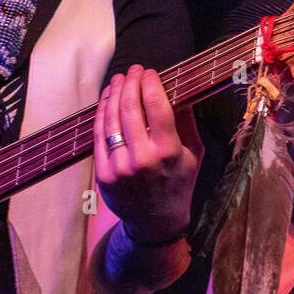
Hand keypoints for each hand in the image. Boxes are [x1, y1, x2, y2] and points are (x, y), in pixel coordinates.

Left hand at [93, 65, 200, 242]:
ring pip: (111, 120)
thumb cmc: (179, 184)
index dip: (150, 83)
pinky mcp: (103, 173)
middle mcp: (142, 158)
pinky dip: (101, 115)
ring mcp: (119, 167)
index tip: (149, 72)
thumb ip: (187, 122)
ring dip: (113, 95)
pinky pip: (99, 137)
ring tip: (117, 81)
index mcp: (168, 152)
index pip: (156, 106)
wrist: (155, 222)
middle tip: (133, 71)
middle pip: (130, 108)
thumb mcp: (194, 154)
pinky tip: (106, 102)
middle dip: (130, 83)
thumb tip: (181, 90)